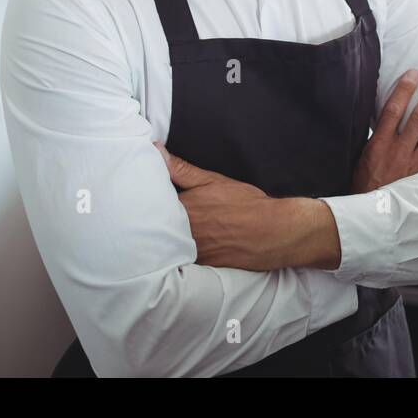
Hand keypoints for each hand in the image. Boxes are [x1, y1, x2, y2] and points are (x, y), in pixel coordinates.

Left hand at [152, 142, 284, 269]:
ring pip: (166, 245)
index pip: (150, 204)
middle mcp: (182, 233)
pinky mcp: (202, 266)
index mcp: (182, 208)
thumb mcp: (213, 180)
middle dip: (151, 220)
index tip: (143, 196)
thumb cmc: (246, 204)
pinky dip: (178, 255)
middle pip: (155, 227)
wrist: (274, 231)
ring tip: (164, 231)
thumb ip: (181, 169)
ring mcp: (192, 253)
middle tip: (149, 215)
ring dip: (163, 239)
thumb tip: (155, 150)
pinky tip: (183, 247)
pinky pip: (181, 261)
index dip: (146, 201)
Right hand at [351, 69, 417, 193]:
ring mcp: (415, 165)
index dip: (405, 89)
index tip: (414, 73)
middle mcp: (398, 153)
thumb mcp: (363, 156)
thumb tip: (390, 112)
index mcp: (379, 146)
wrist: (374, 217)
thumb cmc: (366, 184)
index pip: (393, 110)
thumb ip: (377, 136)